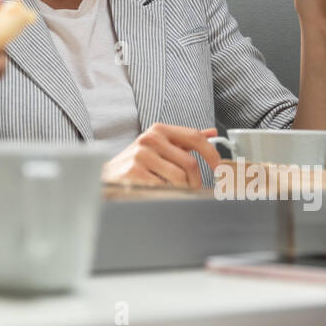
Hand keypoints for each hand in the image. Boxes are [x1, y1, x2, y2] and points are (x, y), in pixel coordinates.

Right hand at [101, 124, 221, 187]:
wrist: (107, 178)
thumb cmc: (135, 163)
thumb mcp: (159, 146)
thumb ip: (183, 140)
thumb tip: (210, 133)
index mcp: (158, 130)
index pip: (194, 137)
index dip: (212, 153)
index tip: (218, 168)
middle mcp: (150, 139)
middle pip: (190, 164)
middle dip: (196, 182)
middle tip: (193, 190)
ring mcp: (141, 155)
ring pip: (180, 179)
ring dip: (180, 191)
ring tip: (168, 190)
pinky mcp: (134, 173)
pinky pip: (164, 189)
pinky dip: (165, 195)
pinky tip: (155, 191)